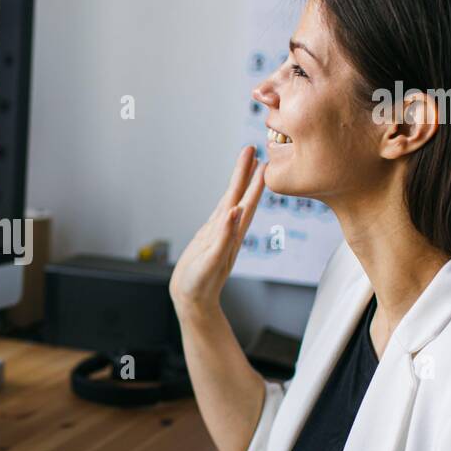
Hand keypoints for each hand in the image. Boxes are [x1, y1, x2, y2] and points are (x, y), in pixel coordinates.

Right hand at [169, 146, 264, 318]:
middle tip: (252, 149)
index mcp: (231, 234)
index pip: (244, 201)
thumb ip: (224, 236)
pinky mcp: (210, 239)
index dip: (251, 180)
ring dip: (240, 183)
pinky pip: (221, 213)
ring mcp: (220, 234)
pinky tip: (230, 195)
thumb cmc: (199, 284)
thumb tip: (235, 211)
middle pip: (240, 195)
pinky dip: (227, 200)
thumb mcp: (211, 261)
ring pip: (232, 202)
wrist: (193, 301)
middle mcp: (229, 231)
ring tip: (247, 164)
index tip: (258, 158)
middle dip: (247, 172)